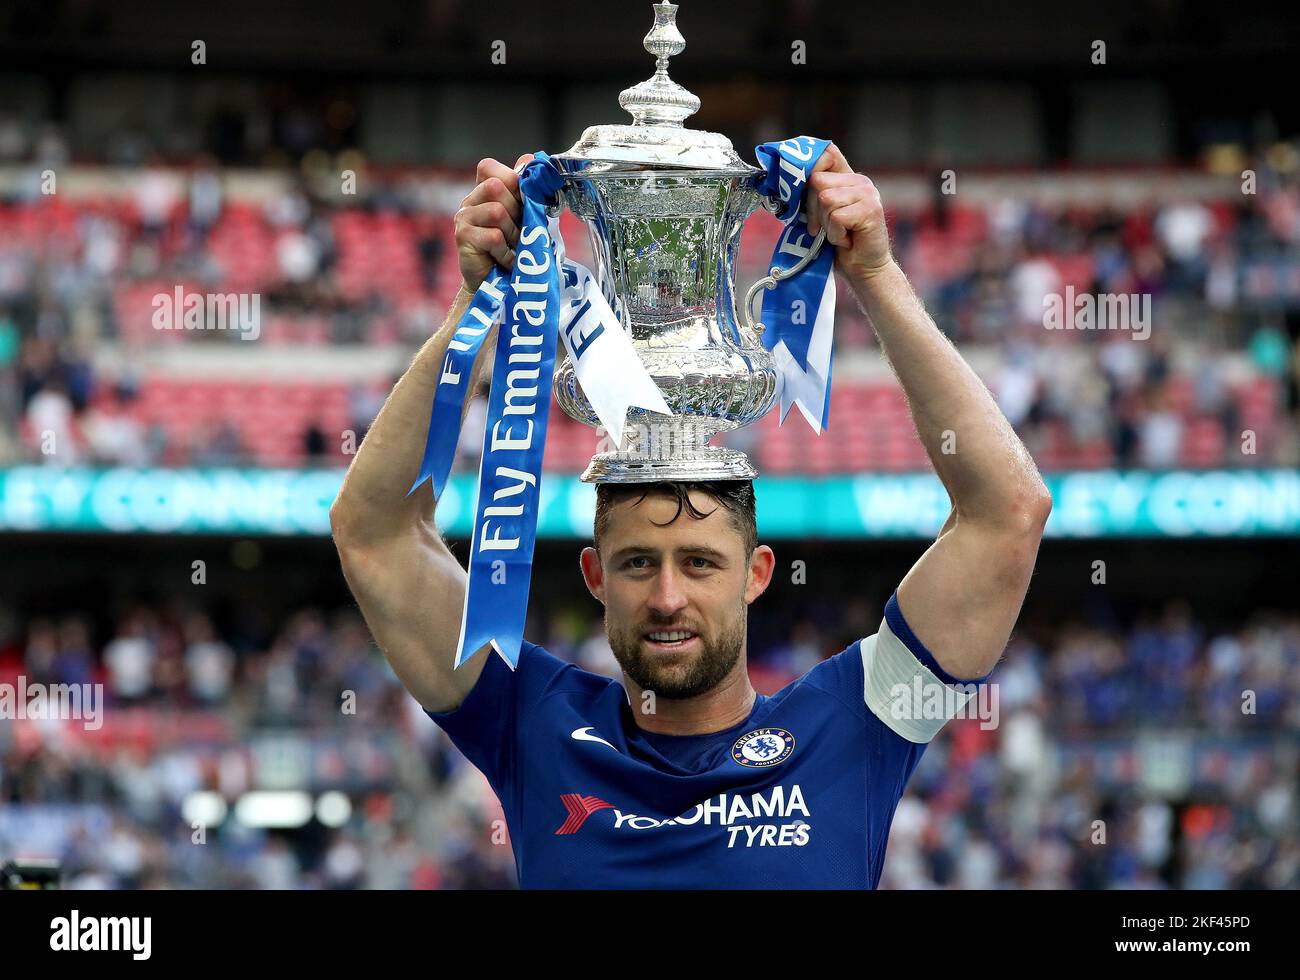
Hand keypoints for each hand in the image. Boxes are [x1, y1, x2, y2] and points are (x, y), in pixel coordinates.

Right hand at [456, 153, 533, 290]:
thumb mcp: (526, 216)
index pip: (488, 167)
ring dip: (513, 233)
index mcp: (483, 191)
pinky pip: (493, 236)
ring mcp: (463, 218)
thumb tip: (529, 158)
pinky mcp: (462, 238)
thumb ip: (527, 190)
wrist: (498, 284)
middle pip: (496, 186)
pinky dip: (506, 251)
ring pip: (497, 212)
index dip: (509, 180)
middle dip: (516, 210)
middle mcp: (470, 200)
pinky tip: (505, 259)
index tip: (523, 200)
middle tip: (520, 231)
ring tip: (513, 246)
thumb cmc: (515, 248)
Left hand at [804, 143, 892, 280]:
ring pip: (826, 199)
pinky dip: (836, 234)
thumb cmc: (840, 245)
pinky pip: (836, 217)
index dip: (808, 167)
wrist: (863, 270)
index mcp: (848, 178)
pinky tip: (847, 240)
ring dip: (826, 224)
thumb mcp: (821, 216)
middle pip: (817, 180)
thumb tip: (783, 183)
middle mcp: (860, 181)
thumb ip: (810, 197)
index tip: (797, 192)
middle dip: (813, 208)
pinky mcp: (871, 209)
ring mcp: (867, 193)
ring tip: (839, 234)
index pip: (826, 154)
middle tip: (823, 229)